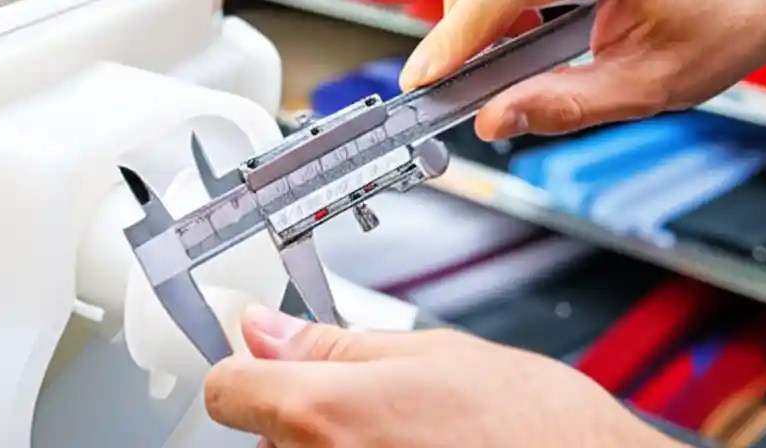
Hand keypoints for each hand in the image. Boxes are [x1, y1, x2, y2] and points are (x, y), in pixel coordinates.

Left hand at [204, 305, 684, 447]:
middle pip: (264, 437)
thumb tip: (265, 330)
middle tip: (378, 411)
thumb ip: (333, 345)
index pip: (228, 389)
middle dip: (305, 417)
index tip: (266, 366)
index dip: (250, 369)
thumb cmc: (537, 429)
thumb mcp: (433, 353)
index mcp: (327, 416)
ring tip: (411, 442)